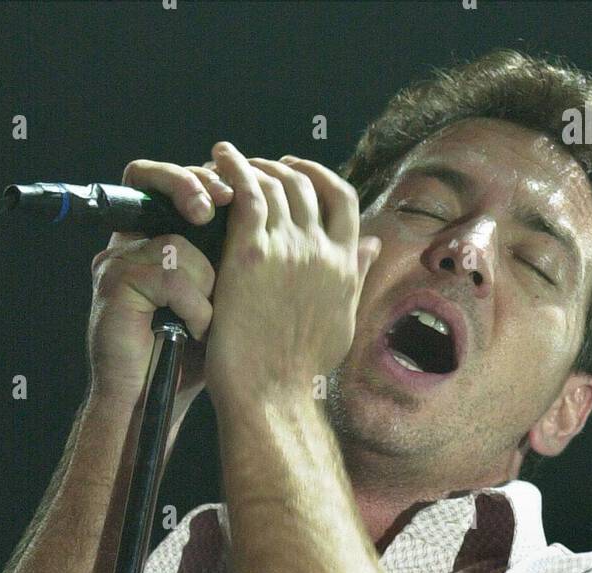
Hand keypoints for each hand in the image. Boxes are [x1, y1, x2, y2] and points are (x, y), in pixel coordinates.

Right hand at [86, 158, 233, 410]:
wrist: (152, 401)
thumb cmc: (193, 356)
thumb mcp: (221, 300)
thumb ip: (235, 259)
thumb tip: (280, 215)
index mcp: (158, 237)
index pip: (171, 179)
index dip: (202, 177)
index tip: (236, 193)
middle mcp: (132, 240)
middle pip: (157, 180)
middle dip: (195, 188)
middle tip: (222, 205)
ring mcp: (118, 259)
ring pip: (177, 241)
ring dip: (206, 282)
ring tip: (208, 319)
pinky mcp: (113, 282)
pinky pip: (169, 274)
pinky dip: (193, 305)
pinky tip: (195, 331)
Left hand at [203, 142, 380, 407]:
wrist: (271, 394)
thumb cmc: (299, 370)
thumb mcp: (341, 321)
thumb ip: (356, 277)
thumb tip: (373, 246)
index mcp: (344, 266)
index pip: (343, 199)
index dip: (320, 176)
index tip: (299, 171)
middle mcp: (322, 251)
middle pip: (306, 183)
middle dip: (282, 166)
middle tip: (258, 166)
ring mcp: (289, 249)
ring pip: (276, 181)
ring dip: (253, 163)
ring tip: (228, 160)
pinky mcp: (252, 252)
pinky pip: (245, 191)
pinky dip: (232, 167)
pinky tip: (217, 159)